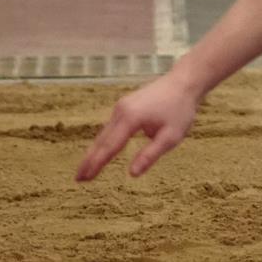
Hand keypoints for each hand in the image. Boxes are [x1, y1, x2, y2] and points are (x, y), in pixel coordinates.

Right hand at [75, 75, 205, 180]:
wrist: (183, 82)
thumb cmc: (180, 110)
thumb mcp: (171, 137)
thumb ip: (150, 155)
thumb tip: (132, 174)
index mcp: (131, 119)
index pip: (110, 147)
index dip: (96, 164)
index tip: (84, 178)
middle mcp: (121, 111)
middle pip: (101, 140)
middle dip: (89, 160)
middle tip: (78, 179)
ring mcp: (121, 106)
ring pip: (104, 134)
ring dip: (94, 151)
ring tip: (85, 170)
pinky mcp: (124, 105)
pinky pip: (110, 127)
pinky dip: (103, 142)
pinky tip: (100, 152)